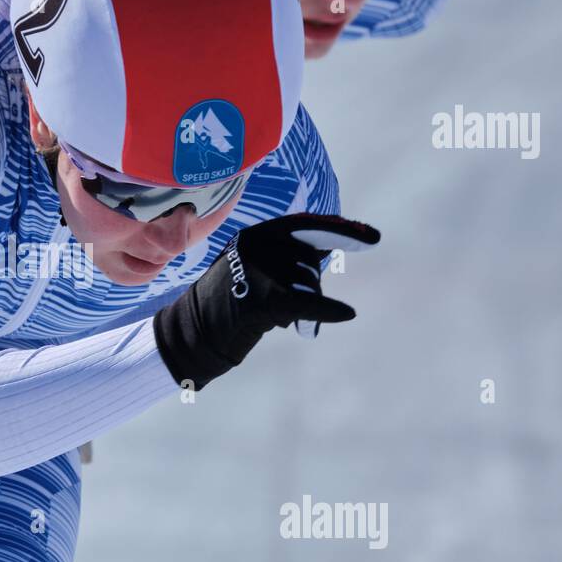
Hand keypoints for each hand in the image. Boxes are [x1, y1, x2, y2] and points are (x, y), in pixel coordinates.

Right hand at [152, 213, 379, 390]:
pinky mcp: (258, 300)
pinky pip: (304, 302)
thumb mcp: (254, 268)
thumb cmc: (228, 306)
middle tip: (353, 259)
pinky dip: (327, 309)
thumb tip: (335, 243)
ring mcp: (255, 271)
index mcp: (253, 235)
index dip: (339, 228)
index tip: (370, 236)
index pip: (304, 225)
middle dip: (319, 273)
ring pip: (308, 282)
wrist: (191, 335)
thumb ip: (289, 255)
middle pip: (309, 256)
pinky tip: (346, 313)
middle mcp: (253, 246)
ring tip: (289, 319)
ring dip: (308, 302)